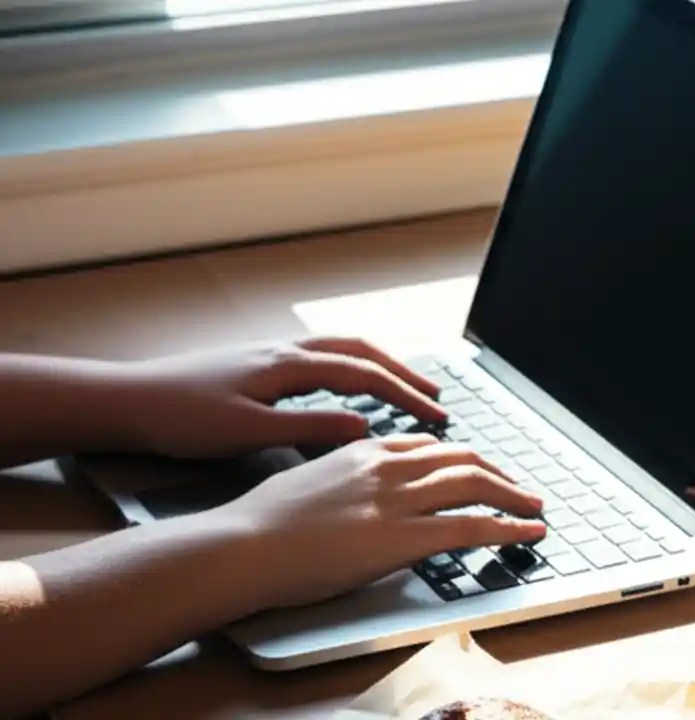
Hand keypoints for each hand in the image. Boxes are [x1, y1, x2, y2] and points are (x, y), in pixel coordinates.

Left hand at [117, 337, 445, 458]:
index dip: (406, 395)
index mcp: (288, 365)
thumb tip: (365, 428)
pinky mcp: (258, 364)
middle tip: (437, 397)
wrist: (126, 400)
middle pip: (362, 352)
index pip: (364, 375)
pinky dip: (351, 368)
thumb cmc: (180, 417)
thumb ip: (309, 428)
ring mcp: (272, 354)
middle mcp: (285, 351)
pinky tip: (351, 388)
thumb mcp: (248, 432)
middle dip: (404, 373)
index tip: (438, 416)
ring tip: (406, 388)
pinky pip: (321, 358)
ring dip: (380, 366)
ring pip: (342, 350)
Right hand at [221, 434, 545, 607]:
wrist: (243, 545)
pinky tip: (527, 532)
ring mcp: (397, 499)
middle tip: (519, 486)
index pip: (428, 444)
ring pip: (474, 483)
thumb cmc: (262, 523)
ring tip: (535, 507)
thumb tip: (359, 493)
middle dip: (498, 470)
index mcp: (363, 450)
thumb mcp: (309, 481)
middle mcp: (387, 466)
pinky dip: (508, 527)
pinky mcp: (402, 536)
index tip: (478, 467)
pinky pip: (470, 526)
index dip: (461, 456)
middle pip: (461, 457)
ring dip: (514, 494)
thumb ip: (344, 478)